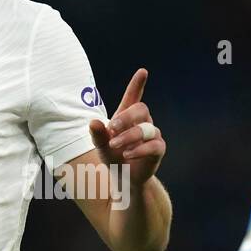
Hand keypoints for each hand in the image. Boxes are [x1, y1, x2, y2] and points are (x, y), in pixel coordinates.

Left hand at [87, 68, 165, 187]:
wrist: (123, 179)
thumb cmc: (113, 157)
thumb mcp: (102, 146)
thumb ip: (98, 135)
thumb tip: (92, 122)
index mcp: (127, 117)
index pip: (134, 97)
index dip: (138, 85)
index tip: (143, 72)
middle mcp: (143, 122)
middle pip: (141, 109)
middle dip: (126, 117)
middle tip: (111, 129)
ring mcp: (152, 135)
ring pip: (146, 129)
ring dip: (128, 136)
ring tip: (114, 146)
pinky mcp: (158, 149)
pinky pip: (154, 145)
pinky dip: (139, 149)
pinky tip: (127, 155)